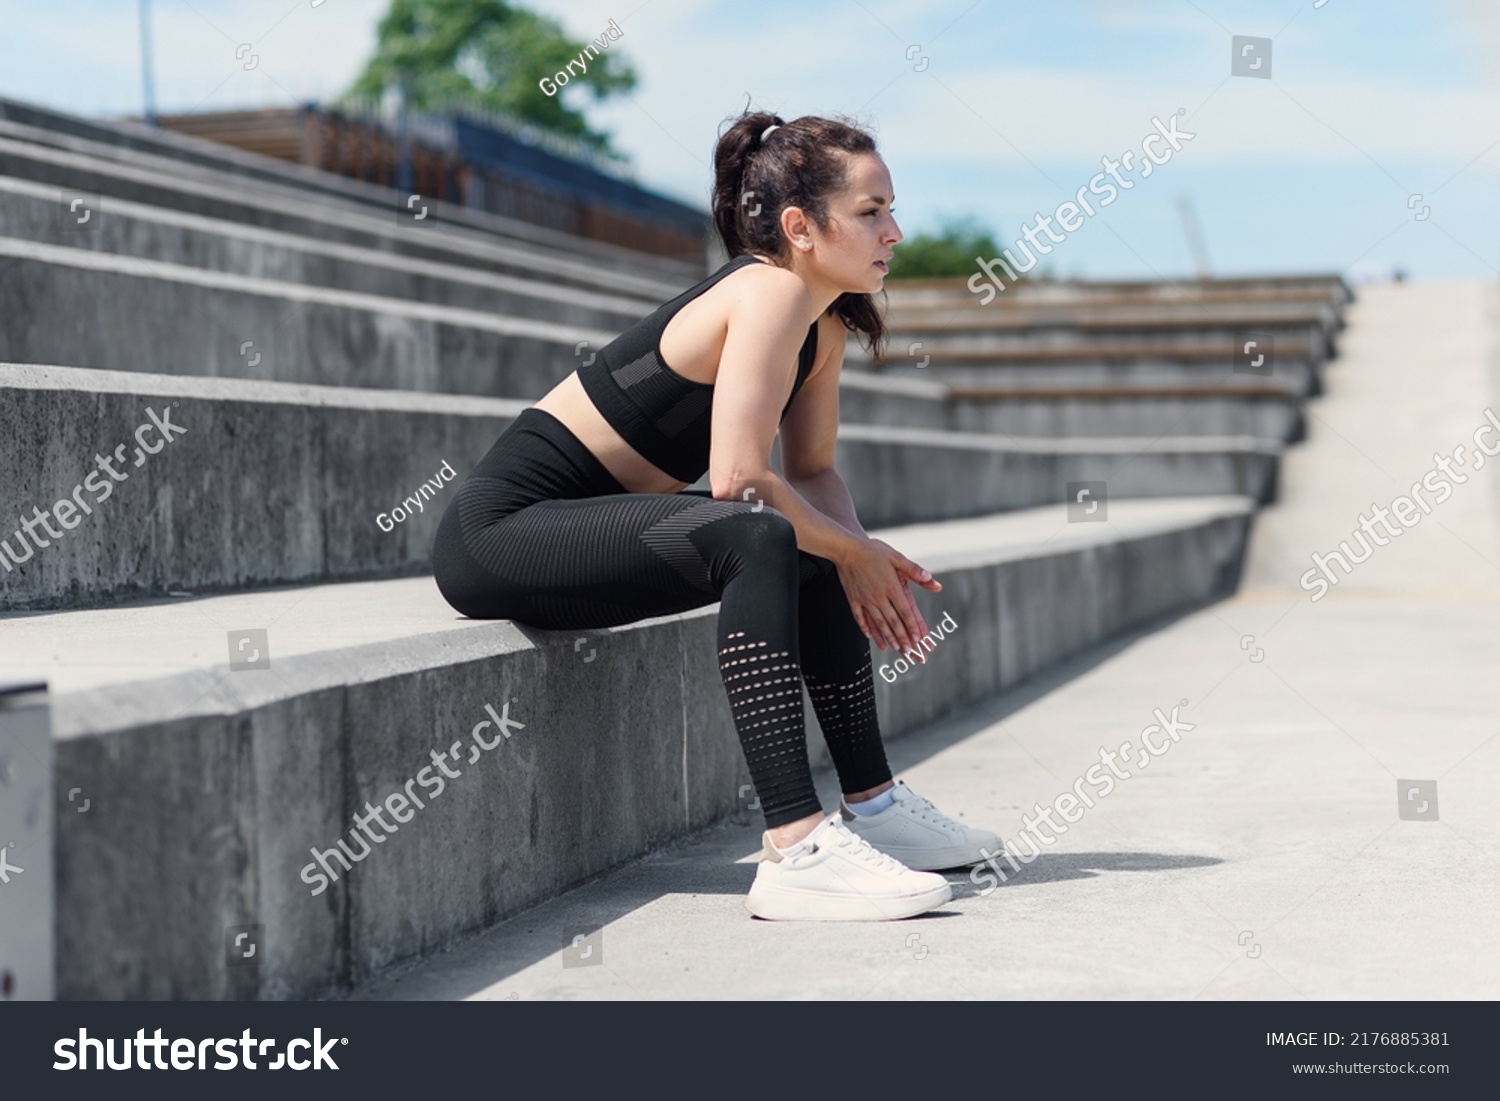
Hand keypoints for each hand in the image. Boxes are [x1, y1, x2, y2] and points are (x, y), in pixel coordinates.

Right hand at [835, 538, 942, 655]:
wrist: (846, 548)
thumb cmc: (871, 550)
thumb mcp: (897, 557)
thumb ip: (914, 570)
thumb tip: (931, 579)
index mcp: (891, 587)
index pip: (905, 612)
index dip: (912, 627)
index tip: (918, 639)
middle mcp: (878, 597)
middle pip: (893, 622)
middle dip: (902, 638)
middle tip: (909, 651)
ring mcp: (865, 600)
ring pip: (878, 623)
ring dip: (887, 637)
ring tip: (894, 648)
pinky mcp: (853, 599)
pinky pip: (860, 617)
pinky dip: (866, 628)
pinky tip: (870, 636)